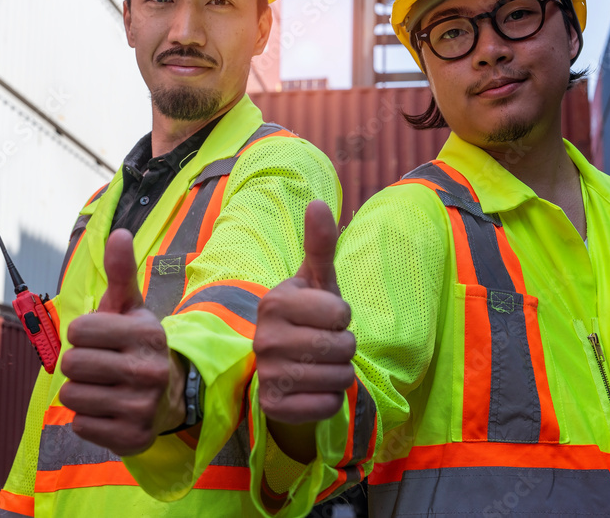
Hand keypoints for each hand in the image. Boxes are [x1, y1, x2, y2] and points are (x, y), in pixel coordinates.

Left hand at [58, 229, 185, 455]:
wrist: (169, 395)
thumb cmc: (137, 345)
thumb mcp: (131, 307)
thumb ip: (120, 272)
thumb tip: (119, 232)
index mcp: (148, 334)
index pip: (78, 330)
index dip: (82, 334)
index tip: (101, 339)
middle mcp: (149, 371)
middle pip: (72, 364)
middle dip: (79, 364)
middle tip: (100, 366)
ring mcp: (142, 407)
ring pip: (71, 397)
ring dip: (80, 392)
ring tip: (103, 387)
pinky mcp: (133, 437)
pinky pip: (80, 425)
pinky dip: (87, 418)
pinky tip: (108, 410)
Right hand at [254, 200, 355, 454]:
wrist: (281, 366)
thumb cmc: (307, 317)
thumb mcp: (315, 281)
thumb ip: (319, 245)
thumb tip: (319, 202)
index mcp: (274, 303)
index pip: (342, 314)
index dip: (342, 317)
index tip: (323, 318)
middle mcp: (265, 339)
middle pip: (344, 347)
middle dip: (344, 347)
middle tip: (323, 344)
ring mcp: (267, 374)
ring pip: (340, 377)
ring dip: (339, 373)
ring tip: (319, 364)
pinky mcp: (273, 406)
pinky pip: (328, 404)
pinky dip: (330, 399)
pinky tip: (313, 387)